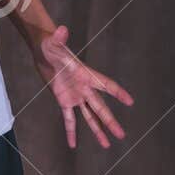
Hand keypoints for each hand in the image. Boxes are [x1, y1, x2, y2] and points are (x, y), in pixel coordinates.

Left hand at [33, 24, 133, 149]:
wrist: (44, 51)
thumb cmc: (51, 44)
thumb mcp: (53, 42)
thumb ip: (59, 39)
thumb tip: (62, 29)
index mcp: (86, 75)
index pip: (105, 85)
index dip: (117, 93)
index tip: (130, 101)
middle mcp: (84, 88)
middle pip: (100, 108)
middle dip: (110, 122)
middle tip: (122, 135)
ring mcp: (76, 96)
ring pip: (89, 117)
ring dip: (98, 131)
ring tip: (107, 145)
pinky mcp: (64, 101)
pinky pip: (69, 119)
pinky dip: (71, 131)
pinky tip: (73, 145)